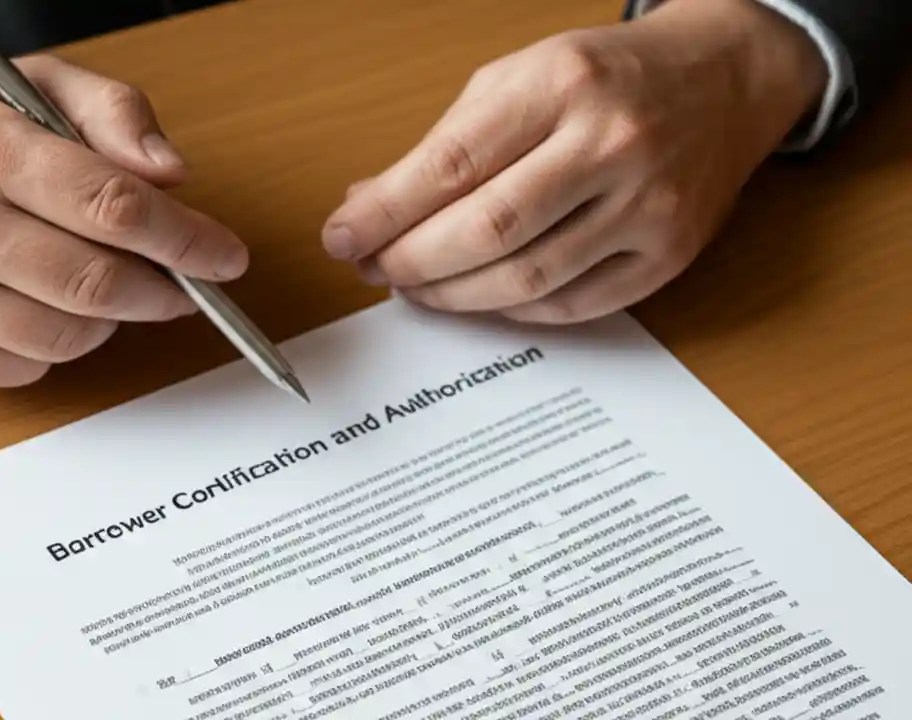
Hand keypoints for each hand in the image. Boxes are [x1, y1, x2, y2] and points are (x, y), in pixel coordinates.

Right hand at [0, 56, 247, 385]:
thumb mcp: (34, 86)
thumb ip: (116, 114)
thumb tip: (173, 177)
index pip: (117, 208)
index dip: (188, 240)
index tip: (226, 259)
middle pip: (99, 284)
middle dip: (162, 291)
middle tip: (181, 285)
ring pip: (68, 337)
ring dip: (109, 320)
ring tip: (102, 285)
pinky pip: (26, 370)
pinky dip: (55, 346)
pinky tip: (41, 306)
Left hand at [322, 0, 826, 322]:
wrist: (723, 80)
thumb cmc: (605, 79)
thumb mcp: (518, 79)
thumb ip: (444, 144)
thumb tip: (366, 207)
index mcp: (561, 85)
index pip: (452, 164)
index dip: (385, 213)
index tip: (342, 238)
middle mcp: (611, 144)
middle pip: (487, 230)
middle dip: (412, 262)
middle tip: (375, 269)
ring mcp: (648, 205)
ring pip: (527, 280)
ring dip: (454, 296)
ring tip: (417, 286)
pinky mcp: (668, 255)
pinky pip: (572, 306)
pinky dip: (512, 310)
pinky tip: (481, 295)